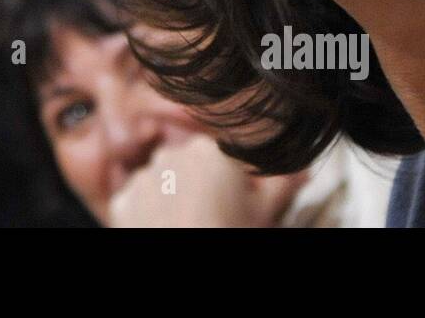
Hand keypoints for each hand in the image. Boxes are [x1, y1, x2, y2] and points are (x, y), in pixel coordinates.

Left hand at [106, 135, 307, 227]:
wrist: (189, 273)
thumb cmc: (232, 235)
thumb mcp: (266, 214)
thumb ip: (283, 184)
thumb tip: (303, 171)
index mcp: (211, 151)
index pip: (224, 160)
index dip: (233, 184)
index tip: (237, 205)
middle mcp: (172, 155)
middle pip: (190, 167)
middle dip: (200, 186)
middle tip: (214, 218)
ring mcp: (144, 177)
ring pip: (163, 182)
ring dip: (173, 197)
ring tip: (189, 227)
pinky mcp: (122, 201)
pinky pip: (137, 201)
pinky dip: (148, 214)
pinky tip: (166, 232)